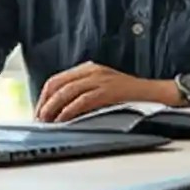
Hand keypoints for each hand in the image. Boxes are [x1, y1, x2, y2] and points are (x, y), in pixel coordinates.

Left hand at [35, 62, 164, 122]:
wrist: (151, 92)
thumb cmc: (127, 93)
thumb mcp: (102, 86)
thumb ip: (83, 91)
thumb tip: (59, 109)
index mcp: (88, 68)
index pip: (57, 80)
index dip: (43, 96)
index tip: (39, 111)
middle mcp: (92, 71)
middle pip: (57, 84)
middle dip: (44, 103)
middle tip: (39, 119)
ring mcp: (100, 79)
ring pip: (67, 91)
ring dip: (53, 108)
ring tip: (47, 121)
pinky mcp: (107, 91)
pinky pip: (82, 100)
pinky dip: (69, 111)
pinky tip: (63, 120)